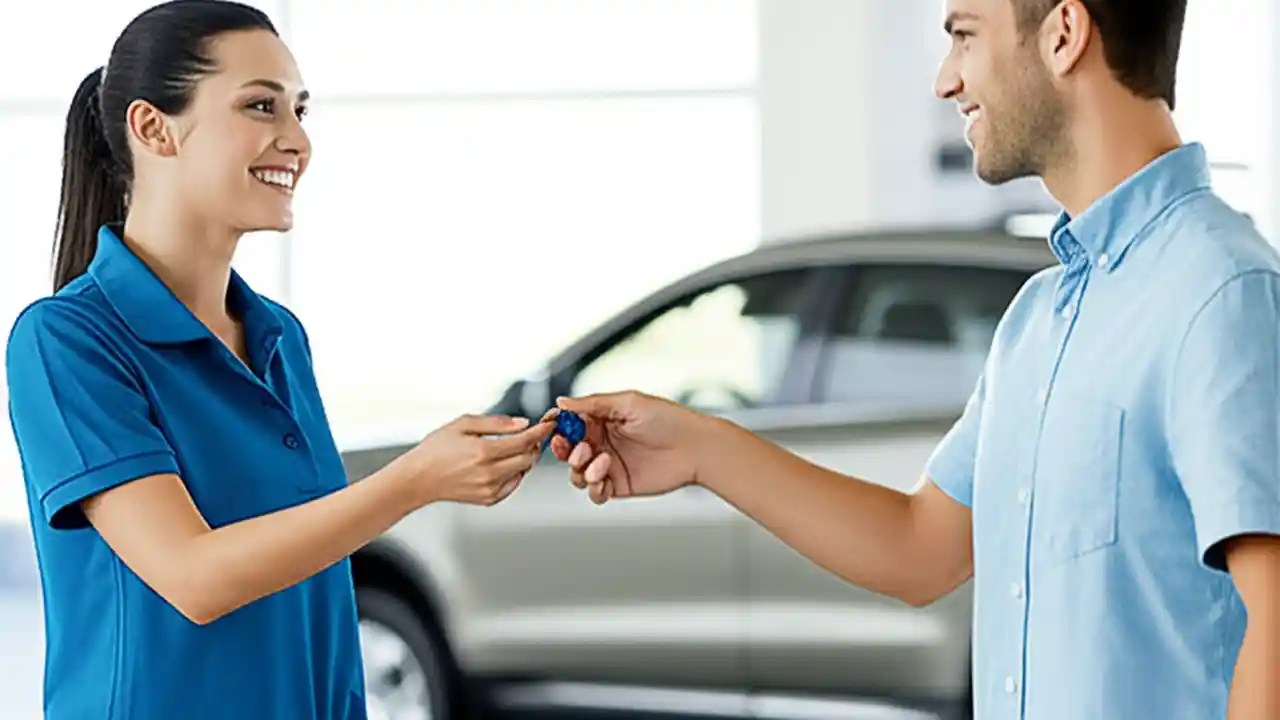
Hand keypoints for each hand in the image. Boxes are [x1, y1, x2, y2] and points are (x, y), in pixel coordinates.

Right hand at [396, 414, 554, 507]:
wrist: (418, 479)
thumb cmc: (437, 449)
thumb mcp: (463, 424)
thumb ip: (496, 423)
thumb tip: (523, 423)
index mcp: (484, 452)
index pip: (525, 440)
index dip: (541, 430)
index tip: (550, 422)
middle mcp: (489, 473)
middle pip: (529, 457)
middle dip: (535, 443)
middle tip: (532, 433)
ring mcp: (490, 489)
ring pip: (523, 471)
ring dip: (525, 457)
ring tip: (514, 446)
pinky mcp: (489, 499)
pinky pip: (513, 484)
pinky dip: (515, 472)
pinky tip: (503, 462)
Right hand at [547, 391, 700, 504]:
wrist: (696, 447)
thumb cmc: (668, 419)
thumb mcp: (628, 402)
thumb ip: (593, 404)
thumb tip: (562, 402)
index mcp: (603, 420)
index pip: (570, 425)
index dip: (559, 428)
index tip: (553, 429)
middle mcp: (603, 443)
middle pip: (569, 451)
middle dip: (566, 451)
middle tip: (577, 448)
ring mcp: (609, 466)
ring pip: (578, 473)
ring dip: (581, 469)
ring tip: (600, 461)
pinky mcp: (619, 485)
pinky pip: (595, 492)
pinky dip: (593, 488)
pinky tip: (603, 478)